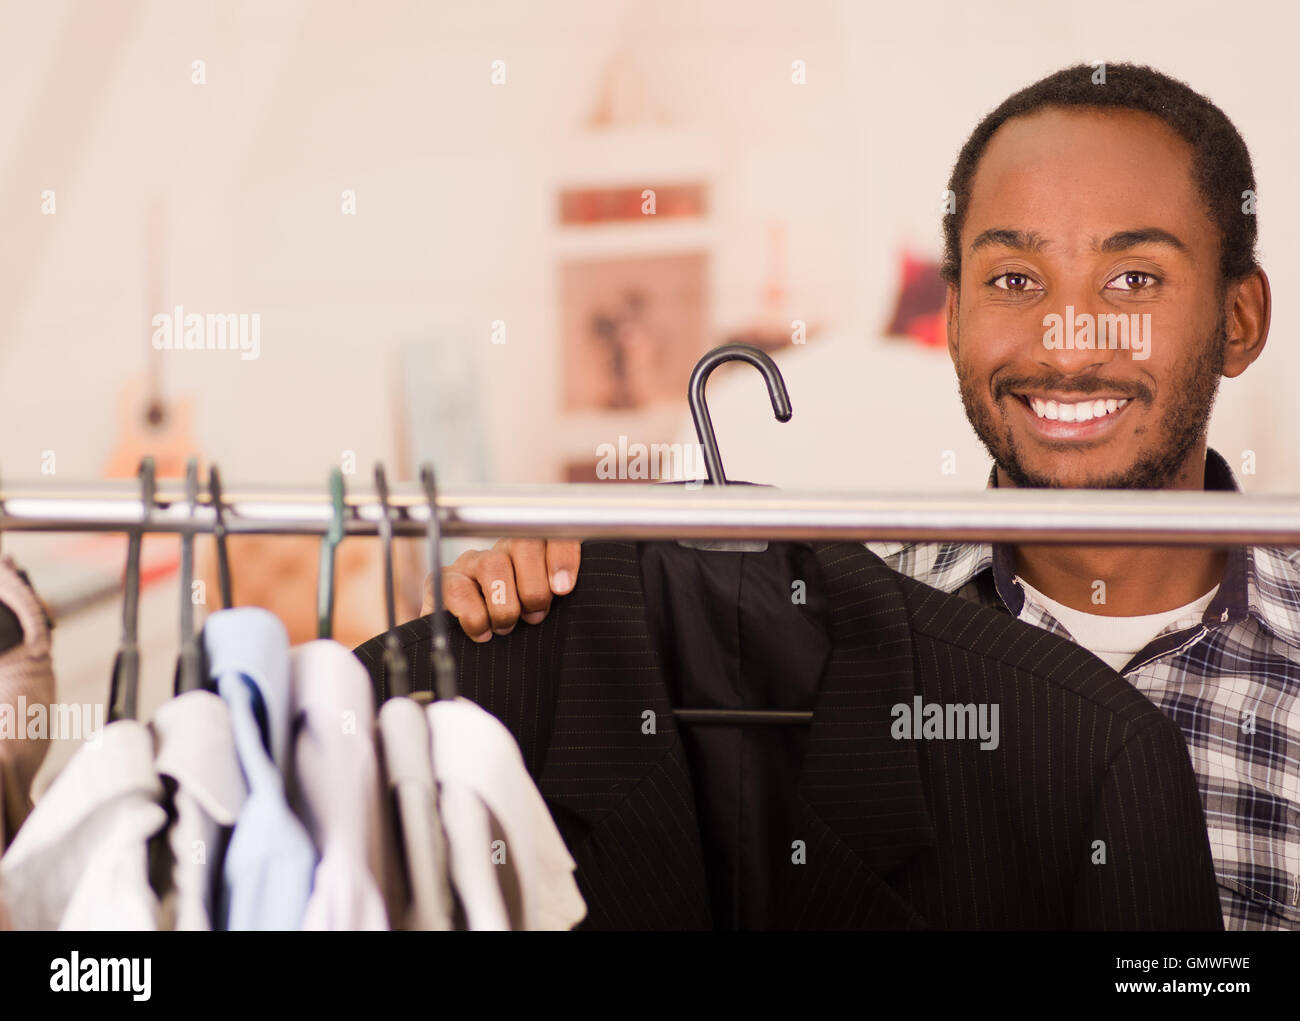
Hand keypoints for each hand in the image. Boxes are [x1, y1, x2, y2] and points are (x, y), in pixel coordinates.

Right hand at [424, 539, 581, 640]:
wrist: (472, 652)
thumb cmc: (519, 631)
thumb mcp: (546, 613)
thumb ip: (559, 596)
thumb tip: (568, 588)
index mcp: (536, 552)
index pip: (554, 533)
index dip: (561, 555)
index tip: (563, 587)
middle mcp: (502, 550)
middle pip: (522, 544)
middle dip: (533, 588)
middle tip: (534, 616)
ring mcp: (470, 563)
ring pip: (492, 565)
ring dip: (504, 605)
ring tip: (506, 626)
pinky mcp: (440, 582)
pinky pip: (457, 589)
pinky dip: (474, 617)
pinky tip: (482, 631)